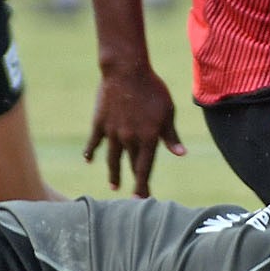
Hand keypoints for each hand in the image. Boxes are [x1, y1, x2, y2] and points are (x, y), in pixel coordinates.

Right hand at [85, 63, 183, 196]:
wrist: (127, 71)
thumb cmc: (152, 89)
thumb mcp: (167, 111)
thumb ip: (171, 135)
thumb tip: (180, 154)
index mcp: (148, 138)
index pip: (145, 169)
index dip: (143, 185)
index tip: (142, 199)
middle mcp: (129, 140)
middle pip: (131, 165)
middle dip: (134, 182)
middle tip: (135, 198)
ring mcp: (113, 133)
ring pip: (113, 159)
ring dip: (114, 173)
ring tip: (114, 185)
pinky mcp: (100, 123)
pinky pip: (94, 142)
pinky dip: (91, 152)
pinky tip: (88, 160)